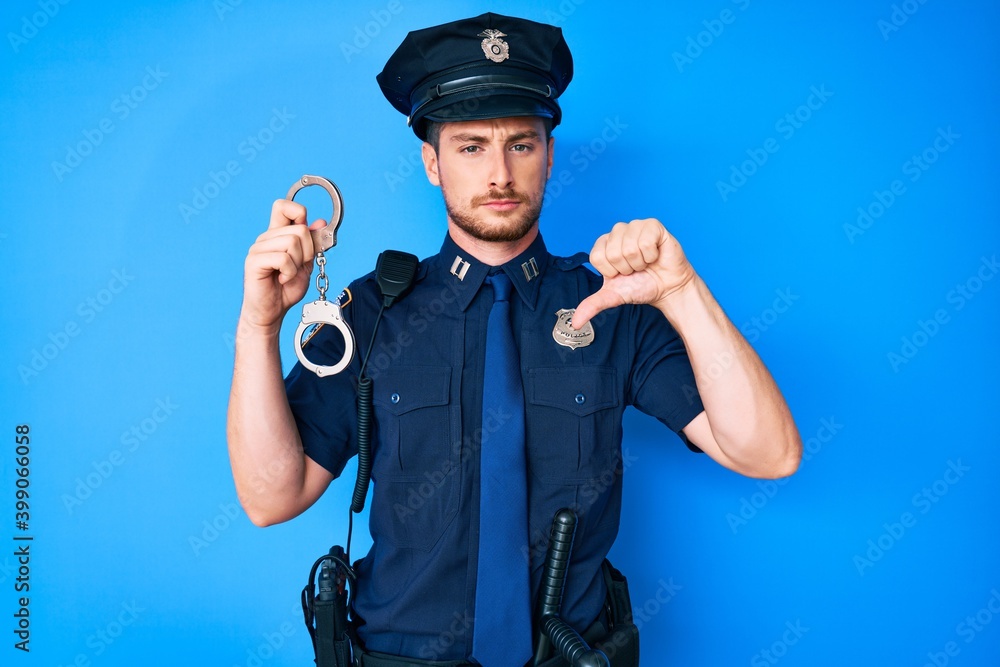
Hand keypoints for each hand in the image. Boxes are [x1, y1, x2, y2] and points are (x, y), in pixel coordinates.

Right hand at [239, 199, 327, 334]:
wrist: (272, 311)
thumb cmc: (285, 289)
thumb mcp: (306, 263)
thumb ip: (312, 243)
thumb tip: (321, 222)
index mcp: (277, 235)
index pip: (283, 206)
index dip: (299, 212)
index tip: (307, 235)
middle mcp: (266, 238)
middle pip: (299, 229)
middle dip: (307, 251)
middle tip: (297, 266)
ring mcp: (258, 248)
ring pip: (292, 242)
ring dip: (297, 263)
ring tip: (288, 274)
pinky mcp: (254, 261)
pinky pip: (283, 258)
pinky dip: (289, 272)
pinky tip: (282, 279)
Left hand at [572, 218, 695, 328]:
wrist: (667, 288)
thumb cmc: (641, 286)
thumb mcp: (613, 296)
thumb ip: (592, 305)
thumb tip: (576, 323)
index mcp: (604, 244)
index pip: (597, 258)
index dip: (612, 271)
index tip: (622, 274)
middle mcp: (617, 231)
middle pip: (613, 253)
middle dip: (627, 268)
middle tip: (636, 269)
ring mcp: (635, 226)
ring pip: (629, 248)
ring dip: (640, 263)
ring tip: (645, 262)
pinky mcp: (653, 225)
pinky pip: (646, 242)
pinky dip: (652, 255)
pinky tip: (655, 255)